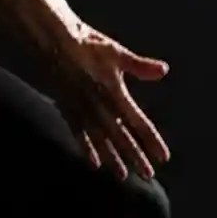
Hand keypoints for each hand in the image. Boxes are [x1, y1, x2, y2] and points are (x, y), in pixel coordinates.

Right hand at [45, 24, 170, 180]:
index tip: (163, 157)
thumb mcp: (116, 52)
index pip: (138, 122)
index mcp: (115, 92)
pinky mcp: (68, 108)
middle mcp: (99, 106)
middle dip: (135, 156)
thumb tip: (163, 70)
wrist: (53, 41)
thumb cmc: (87, 44)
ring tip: (123, 175)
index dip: (152, 141)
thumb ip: (139, 66)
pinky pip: (79, 134)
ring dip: (113, 158)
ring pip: (101, 140)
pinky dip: (87, 149)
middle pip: (121, 137)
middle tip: (148, 175)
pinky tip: (94, 163)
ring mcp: (82, 109)